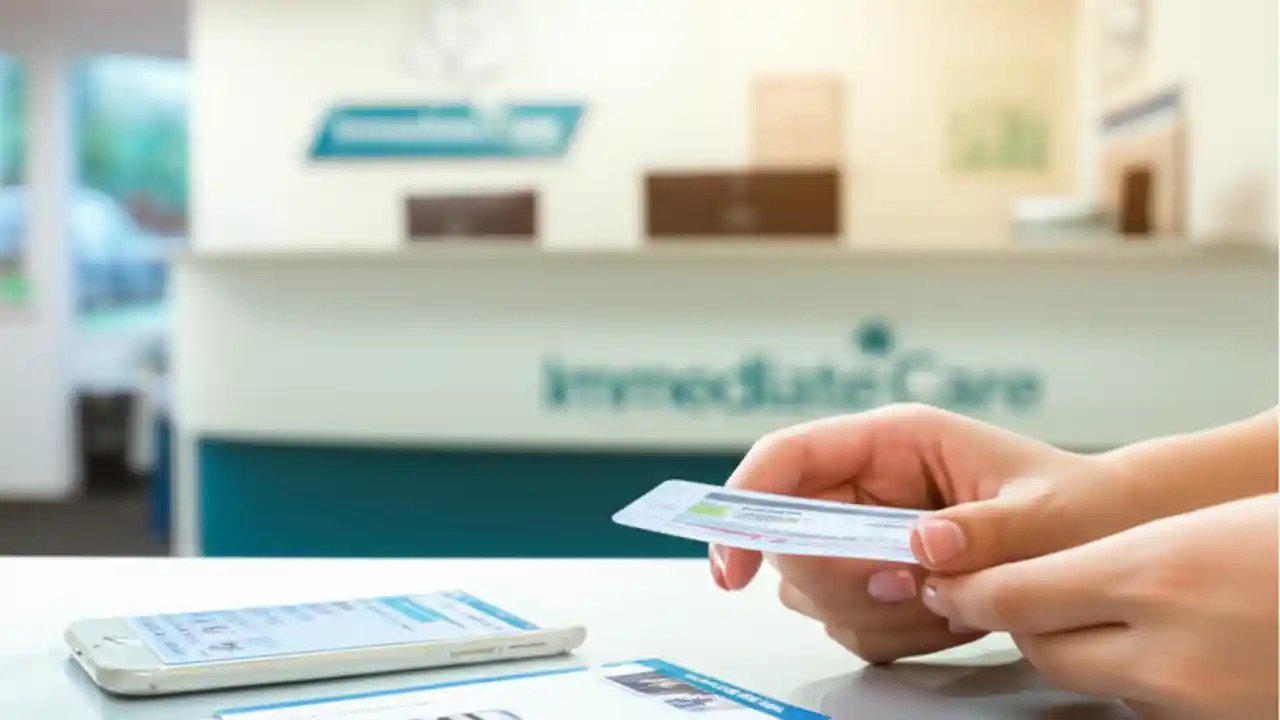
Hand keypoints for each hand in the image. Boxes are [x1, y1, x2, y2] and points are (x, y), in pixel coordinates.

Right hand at [711, 404, 1135, 662]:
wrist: (1109, 538)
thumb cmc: (1081, 506)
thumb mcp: (1045, 514)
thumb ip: (982, 531)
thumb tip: (918, 546)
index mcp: (892, 441)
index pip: (785, 459)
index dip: (743, 506)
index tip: (731, 567)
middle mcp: (867, 484)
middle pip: (789, 537)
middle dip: (842, 578)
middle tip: (916, 588)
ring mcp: (867, 533)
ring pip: (813, 587)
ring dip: (874, 611)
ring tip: (953, 600)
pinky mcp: (878, 576)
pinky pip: (849, 622)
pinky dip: (893, 634)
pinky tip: (950, 616)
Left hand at [924, 495, 1278, 718]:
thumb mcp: (1202, 526)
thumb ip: (1116, 560)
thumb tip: (1033, 583)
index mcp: (1155, 573)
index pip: (1015, 594)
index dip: (967, 588)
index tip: (944, 577)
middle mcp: (1167, 648)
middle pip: (1039, 646)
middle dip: (1018, 619)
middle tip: (1010, 589)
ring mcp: (1196, 702)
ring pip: (1089, 681)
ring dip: (1077, 649)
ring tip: (1103, 610)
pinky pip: (1144, 707)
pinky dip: (1134, 681)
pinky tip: (1165, 646)